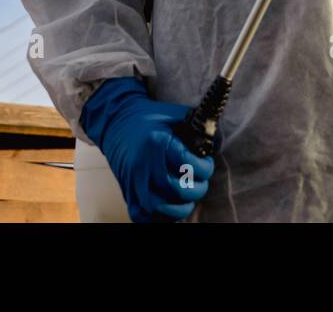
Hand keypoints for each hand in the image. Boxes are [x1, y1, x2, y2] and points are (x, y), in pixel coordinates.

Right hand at [79, 77, 215, 222]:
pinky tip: (170, 206)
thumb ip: (199, 126)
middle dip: (197, 189)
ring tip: (188, 197)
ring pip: (160, 209)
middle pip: (178, 190)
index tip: (207, 162)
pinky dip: (159, 218)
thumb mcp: (175, 115)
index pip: (189, 166)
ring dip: (180, 208)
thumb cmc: (148, 118)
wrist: (115, 121)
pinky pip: (142, 216)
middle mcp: (144, 164)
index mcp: (157, 143)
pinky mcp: (126, 192)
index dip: (206, 167)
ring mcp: (133, 181)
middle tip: (200, 180)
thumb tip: (217, 142)